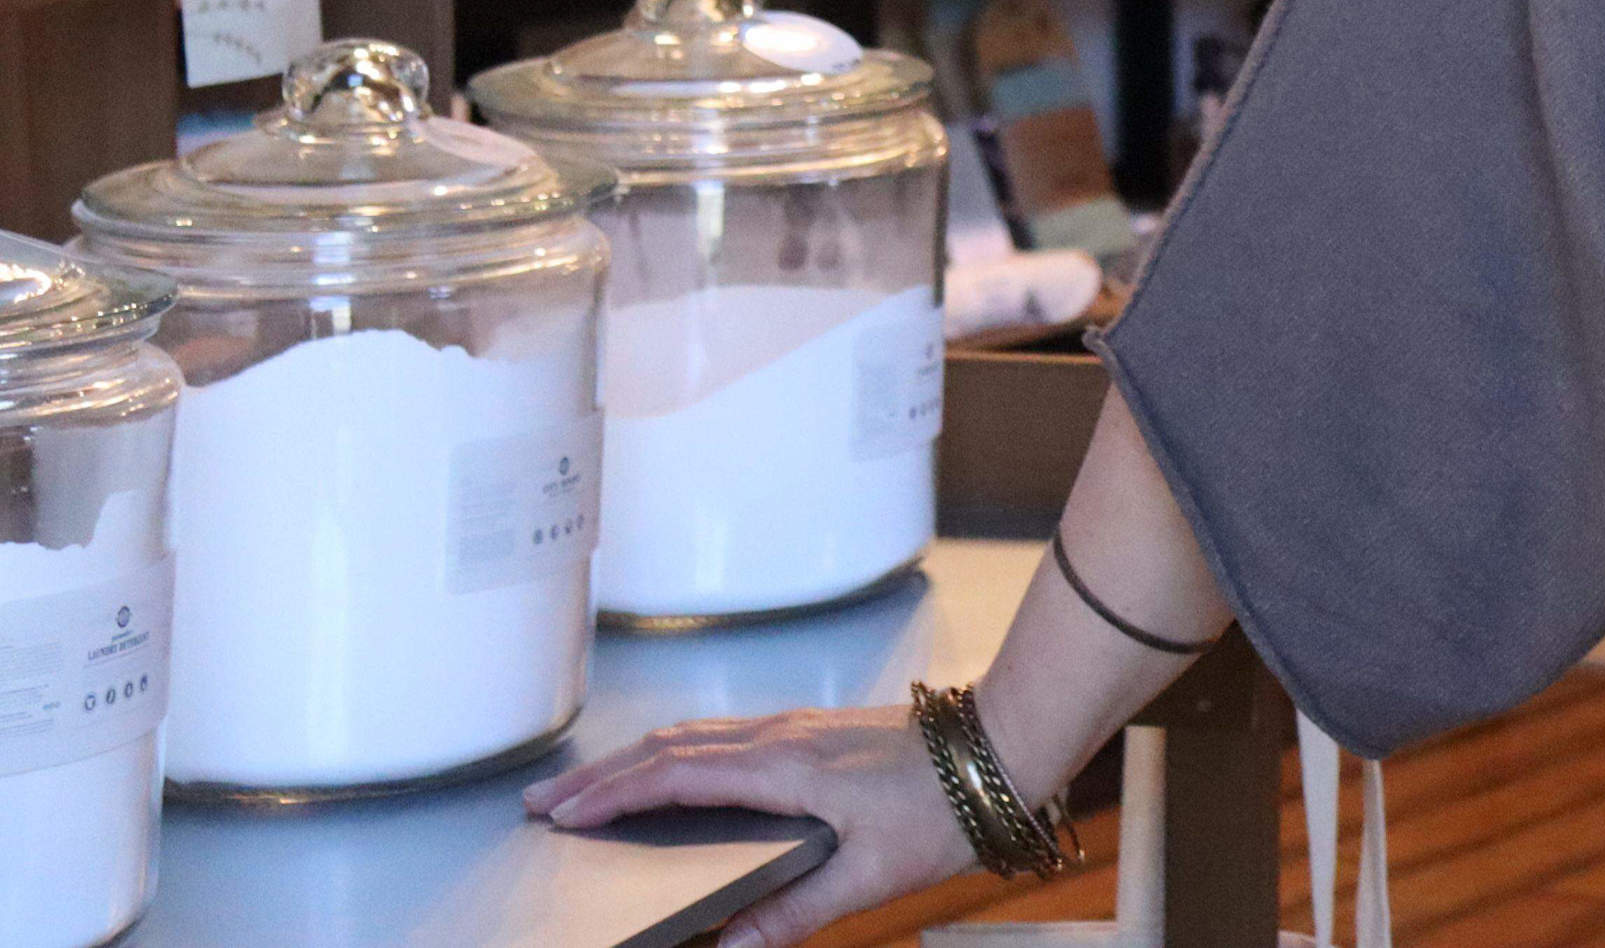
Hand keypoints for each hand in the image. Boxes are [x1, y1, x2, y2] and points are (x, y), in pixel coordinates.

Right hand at [526, 703, 990, 947]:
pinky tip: (675, 769)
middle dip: (603, 775)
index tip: (563, 816)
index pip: (676, 776)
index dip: (614, 796)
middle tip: (546, 801)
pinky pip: (726, 735)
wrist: (1008, 742)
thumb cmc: (948, 804)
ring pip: (697, 736)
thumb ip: (798, 909)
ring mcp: (799, 729)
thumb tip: (735, 946)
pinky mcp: (817, 730)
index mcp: (784, 767)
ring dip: (637, 759)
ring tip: (591, 787)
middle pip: (671, 748)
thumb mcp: (872, 872)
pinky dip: (680, 751)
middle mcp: (783, 738)